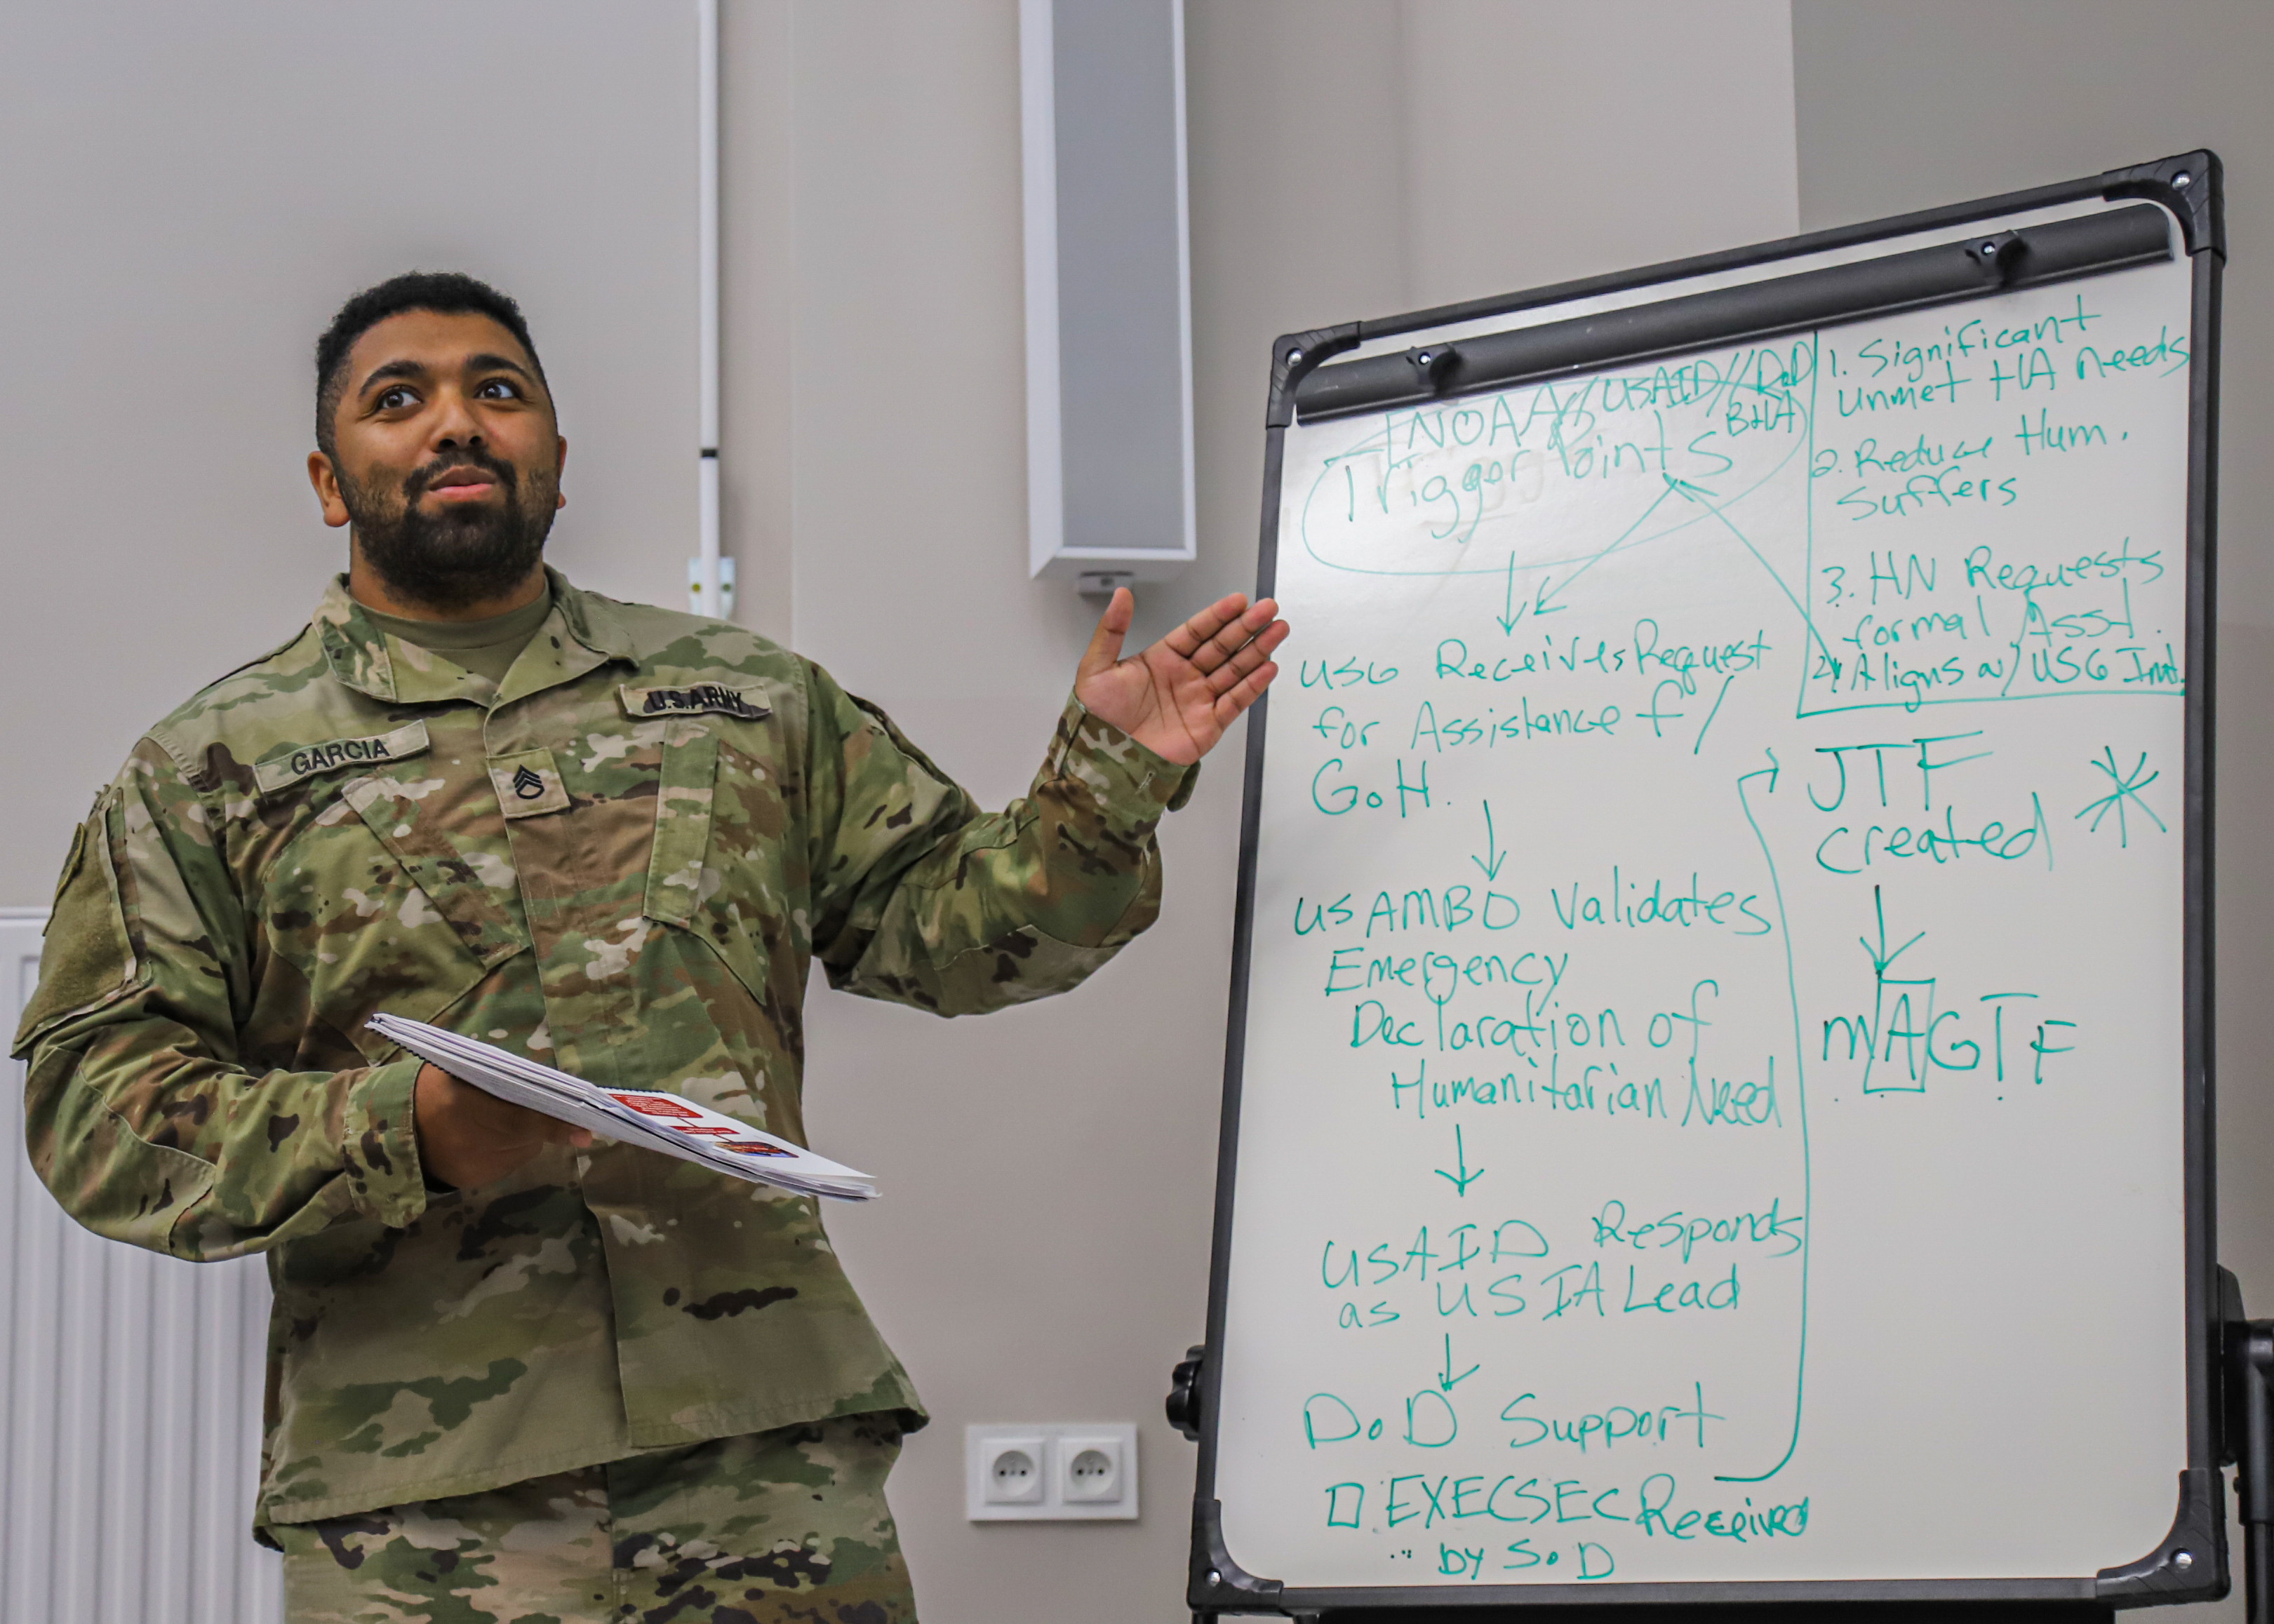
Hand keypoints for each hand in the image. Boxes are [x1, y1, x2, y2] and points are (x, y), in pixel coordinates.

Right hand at [413, 1062, 592, 1191]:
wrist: (395, 1128)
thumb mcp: (463, 1070)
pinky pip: (509, 1162)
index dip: (554, 1124)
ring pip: (523, 1150)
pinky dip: (511, 1149)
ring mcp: (471, 1167)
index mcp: (461, 1104)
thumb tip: (554, 1081)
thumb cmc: (436, 1088)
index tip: (586, 1130)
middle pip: (526, 1137)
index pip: (520, 1119)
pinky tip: (490, 1137)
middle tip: (560, 1115)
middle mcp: (468, 1142)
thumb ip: (506, 1074)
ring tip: (502, 1120)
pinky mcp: (474, 1180)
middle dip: (546, 1124)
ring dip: (526, 1136)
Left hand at [1074, 588, 1288, 765]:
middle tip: (1270, 608)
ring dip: (1258, 650)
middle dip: (1247, 627)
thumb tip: (1122, 593)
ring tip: (1279, 630)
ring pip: (1235, 670)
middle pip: (1222, 646)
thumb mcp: (1096, 667)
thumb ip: (1111, 630)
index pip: (1197, 631)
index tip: (1240, 600)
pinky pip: (1235, 702)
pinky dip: (1253, 686)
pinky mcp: (1208, 726)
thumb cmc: (1096, 717)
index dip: (1218, 615)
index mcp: (1162, 659)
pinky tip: (1269, 667)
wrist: (1103, 762)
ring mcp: (1199, 700)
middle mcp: (1184, 676)